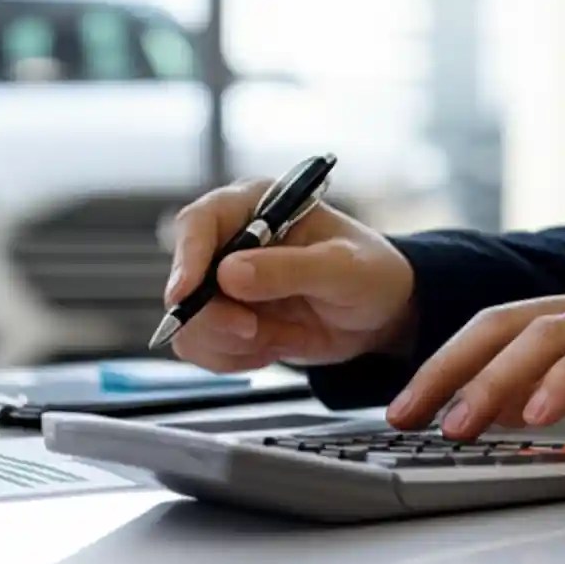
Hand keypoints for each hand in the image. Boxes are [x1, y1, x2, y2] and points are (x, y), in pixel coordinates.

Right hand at [164, 179, 415, 371]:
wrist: (380, 313)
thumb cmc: (369, 274)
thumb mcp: (342, 269)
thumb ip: (289, 269)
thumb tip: (229, 274)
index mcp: (256, 205)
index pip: (199, 223)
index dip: (186, 258)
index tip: (185, 295)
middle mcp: (230, 240)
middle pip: (184, 280)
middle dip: (213, 317)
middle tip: (254, 331)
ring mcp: (223, 282)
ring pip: (188, 321)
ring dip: (228, 342)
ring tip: (276, 338)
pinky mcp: (225, 317)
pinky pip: (203, 346)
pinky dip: (234, 358)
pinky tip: (271, 347)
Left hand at [385, 278, 564, 440]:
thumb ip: (553, 386)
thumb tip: (492, 408)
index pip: (493, 328)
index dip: (444, 363)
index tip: (406, 405)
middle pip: (500, 323)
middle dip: (446, 368)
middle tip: (407, 412)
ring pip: (541, 334)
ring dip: (491, 381)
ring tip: (457, 424)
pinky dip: (564, 381)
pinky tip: (537, 414)